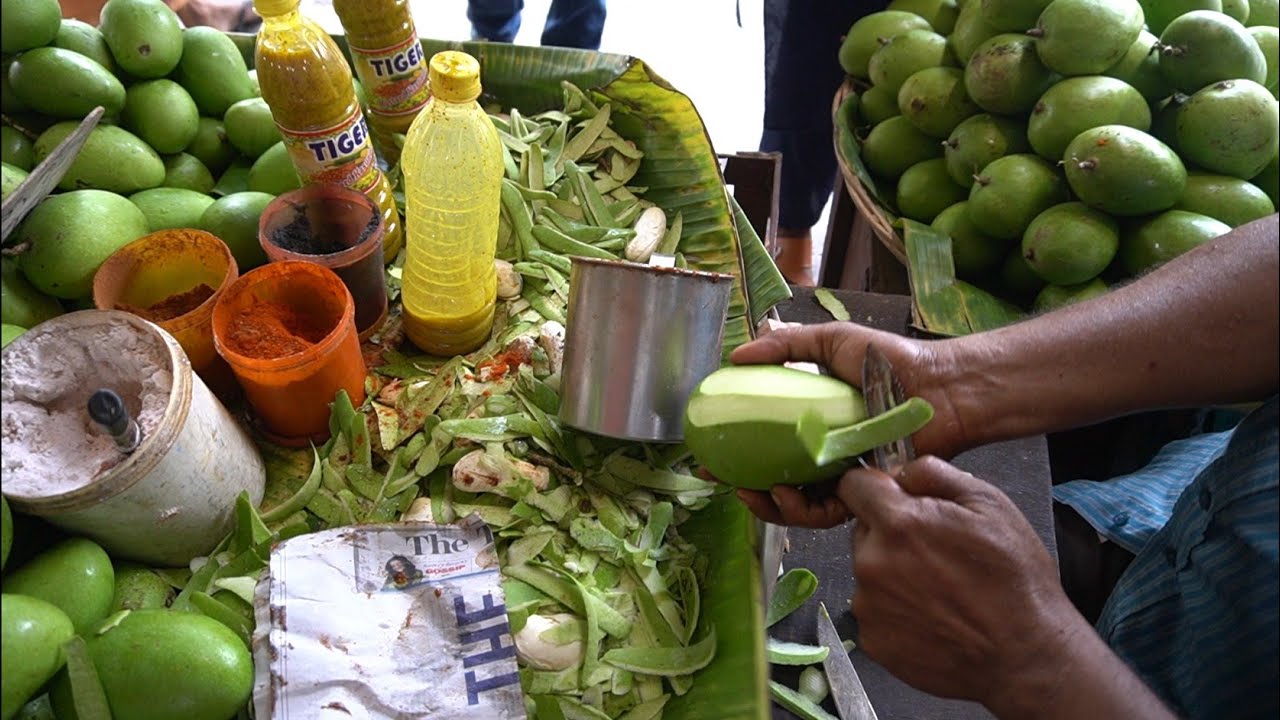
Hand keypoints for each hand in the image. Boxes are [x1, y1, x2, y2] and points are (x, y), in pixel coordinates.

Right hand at [731, 322, 968, 528]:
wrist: (936, 386)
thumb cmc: (888, 359)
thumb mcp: (830, 342)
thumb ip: (784, 346)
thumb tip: (734, 357)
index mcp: (812, 423)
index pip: (766, 444)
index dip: (734, 453)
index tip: (706, 454)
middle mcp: (824, 454)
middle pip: (775, 481)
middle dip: (743, 489)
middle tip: (718, 480)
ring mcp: (842, 476)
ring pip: (797, 506)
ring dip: (768, 506)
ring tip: (752, 493)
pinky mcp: (863, 494)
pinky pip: (826, 512)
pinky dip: (801, 509)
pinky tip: (785, 494)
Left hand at [836, 456, 1083, 707]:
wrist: (1025, 657)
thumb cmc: (1016, 582)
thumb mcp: (990, 504)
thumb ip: (935, 474)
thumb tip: (902, 471)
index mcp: (898, 524)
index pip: (853, 486)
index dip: (876, 488)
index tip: (894, 498)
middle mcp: (872, 564)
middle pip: (863, 530)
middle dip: (891, 533)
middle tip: (935, 551)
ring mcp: (868, 606)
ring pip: (869, 571)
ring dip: (893, 573)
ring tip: (941, 590)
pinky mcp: (873, 641)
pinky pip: (875, 610)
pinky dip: (897, 610)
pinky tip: (933, 616)